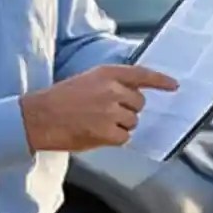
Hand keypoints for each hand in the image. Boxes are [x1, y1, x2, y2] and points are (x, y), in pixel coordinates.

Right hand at [19, 64, 178, 152]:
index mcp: (106, 73)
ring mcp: (110, 111)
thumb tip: (132, 96)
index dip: (160, 80)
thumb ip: (110, 84)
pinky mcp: (107, 132)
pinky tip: (96, 134)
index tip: (174, 85)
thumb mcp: (86, 80)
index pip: (141, 74)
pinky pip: (124, 138)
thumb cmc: (59, 100)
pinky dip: (114, 139)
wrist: (38, 117)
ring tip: (96, 123)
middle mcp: (112, 90)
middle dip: (128, 110)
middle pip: (139, 103)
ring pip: (132, 122)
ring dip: (120, 126)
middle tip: (107, 113)